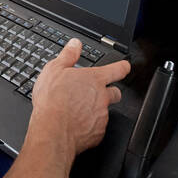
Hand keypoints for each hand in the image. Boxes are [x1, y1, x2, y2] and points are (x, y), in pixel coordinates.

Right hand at [28, 40, 129, 154]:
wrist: (52, 130)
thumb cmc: (52, 101)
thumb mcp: (54, 70)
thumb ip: (68, 55)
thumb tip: (75, 44)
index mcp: (94, 79)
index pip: (118, 69)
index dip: (123, 66)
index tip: (125, 66)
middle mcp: (102, 97)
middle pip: (116, 92)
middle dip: (110, 92)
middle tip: (96, 93)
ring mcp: (102, 116)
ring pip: (105, 111)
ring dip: (96, 110)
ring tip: (78, 111)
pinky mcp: (98, 133)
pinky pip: (97, 128)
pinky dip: (89, 126)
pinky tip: (75, 125)